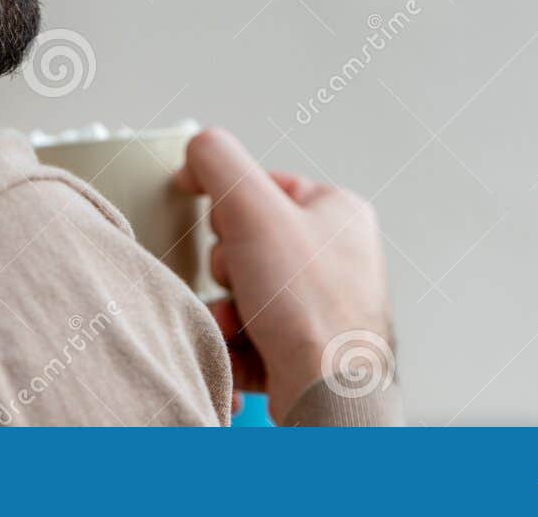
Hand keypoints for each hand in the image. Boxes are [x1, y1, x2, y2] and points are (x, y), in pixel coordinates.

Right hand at [174, 126, 391, 423]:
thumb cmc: (310, 306)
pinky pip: (250, 331)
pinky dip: (235, 340)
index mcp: (338, 213)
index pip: (264, 188)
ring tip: (241, 320)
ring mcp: (324, 304)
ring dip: (226, 307)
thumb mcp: (254, 210)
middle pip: (248, 242)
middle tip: (243, 278)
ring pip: (244, 290)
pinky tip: (241, 346)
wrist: (327, 391)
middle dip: (229, 266)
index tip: (222, 222)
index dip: (232, 207)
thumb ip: (219, 162)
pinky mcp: (306, 346)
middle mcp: (337, 257)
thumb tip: (199, 147)